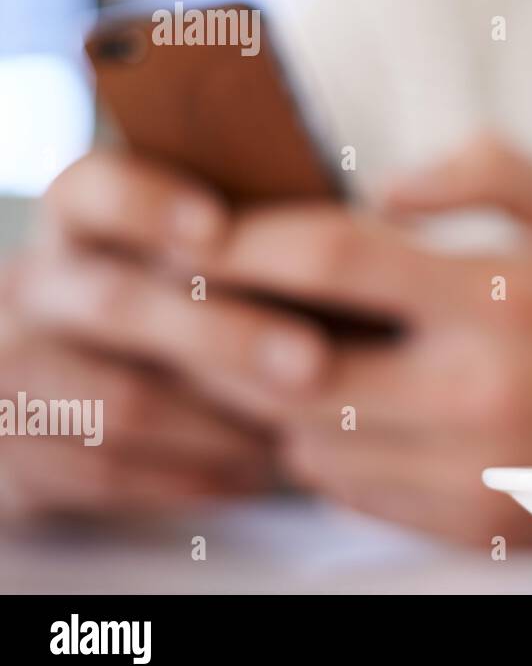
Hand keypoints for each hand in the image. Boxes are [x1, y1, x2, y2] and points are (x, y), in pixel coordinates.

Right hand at [0, 152, 319, 518]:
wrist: (63, 406)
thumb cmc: (175, 310)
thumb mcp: (188, 263)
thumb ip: (247, 245)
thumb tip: (363, 239)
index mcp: (80, 225)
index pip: (91, 190)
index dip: (147, 204)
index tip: (217, 229)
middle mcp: (38, 290)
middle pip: (119, 303)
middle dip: (225, 335)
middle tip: (312, 363)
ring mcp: (17, 373)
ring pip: (120, 401)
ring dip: (220, 423)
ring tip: (299, 432)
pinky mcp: (18, 457)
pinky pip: (108, 472)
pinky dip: (193, 475)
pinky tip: (254, 474)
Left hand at [217, 135, 531, 543]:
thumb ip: (484, 170)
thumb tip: (381, 184)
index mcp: (503, 296)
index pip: (334, 260)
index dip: (250, 241)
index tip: (206, 230)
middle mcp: (481, 390)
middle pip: (293, 369)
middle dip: (228, 335)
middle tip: (203, 303)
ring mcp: (477, 467)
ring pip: (312, 444)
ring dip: (273, 401)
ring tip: (271, 357)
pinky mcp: (482, 519)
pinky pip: (357, 495)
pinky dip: (327, 453)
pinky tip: (340, 412)